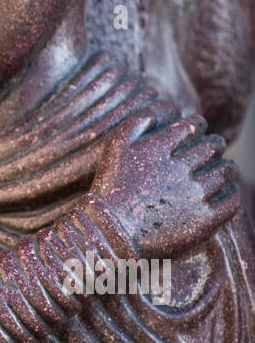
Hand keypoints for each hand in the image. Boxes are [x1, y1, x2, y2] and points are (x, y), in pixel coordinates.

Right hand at [92, 110, 238, 257]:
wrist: (110, 234)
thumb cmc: (111, 187)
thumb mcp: (116, 144)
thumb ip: (141, 118)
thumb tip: (169, 107)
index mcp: (160, 148)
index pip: (193, 126)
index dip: (199, 125)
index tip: (198, 130)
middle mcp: (180, 168)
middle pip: (212, 148)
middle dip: (215, 145)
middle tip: (215, 149)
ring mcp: (193, 195)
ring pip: (224, 172)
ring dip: (226, 167)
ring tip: (224, 169)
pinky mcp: (204, 220)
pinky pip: (231, 201)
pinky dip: (232, 192)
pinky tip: (227, 191)